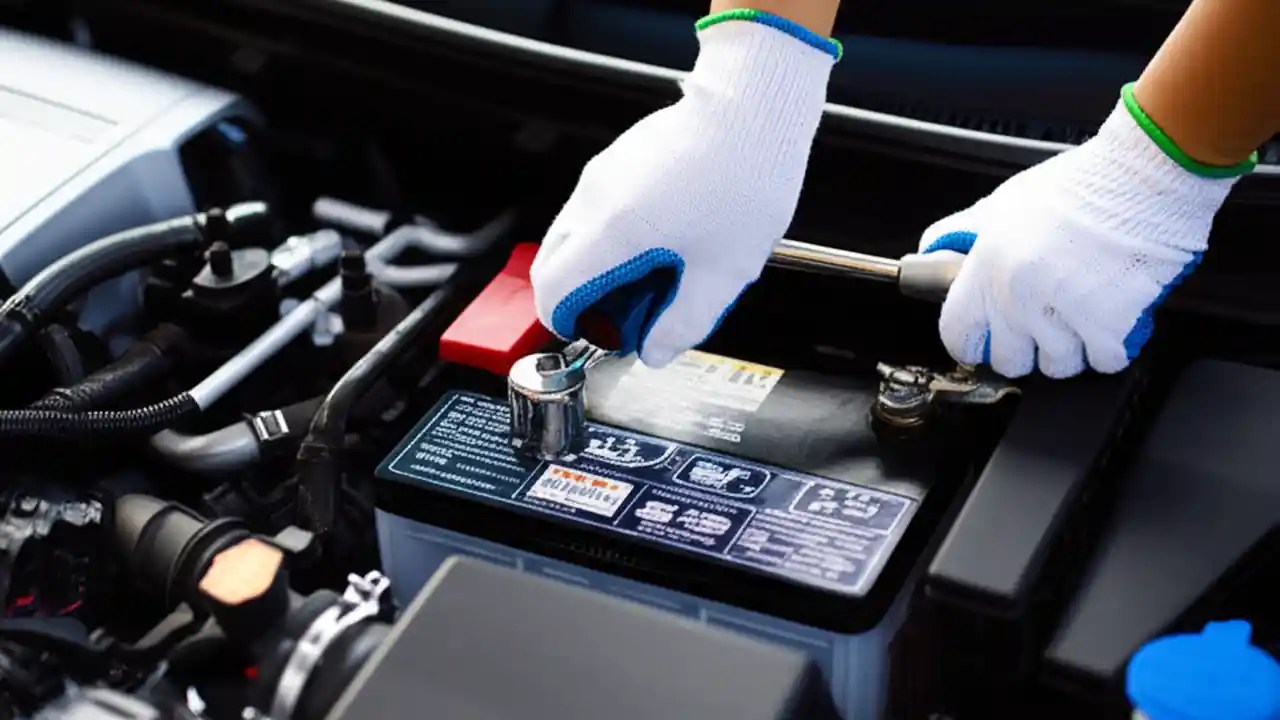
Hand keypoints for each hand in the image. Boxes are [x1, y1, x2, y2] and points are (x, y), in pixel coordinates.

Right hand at [531, 19, 835, 367]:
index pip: (554, 291)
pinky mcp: (616, 160)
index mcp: (613, 232)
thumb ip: (685, 321)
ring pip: (571, 236)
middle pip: (551, 264)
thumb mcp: (725, 270)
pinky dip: (607, 238)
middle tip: (624, 314)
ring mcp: (602, 175)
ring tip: (651, 278)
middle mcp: (595, 200)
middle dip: (577, 298)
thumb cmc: (745, 177)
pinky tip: (658, 242)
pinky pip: (593, 211)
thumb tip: (657, 351)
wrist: (753, 105)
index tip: (598, 334)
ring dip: (594, 267)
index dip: (568, 323)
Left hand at [919, 98, 1241, 377]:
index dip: (971, 343)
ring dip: (1073, 346)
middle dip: (1026, 347)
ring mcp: (1065, 316)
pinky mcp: (1110, 327)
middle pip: (1010, 362)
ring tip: (1084, 307)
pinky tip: (1114, 312)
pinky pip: (1104, 361)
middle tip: (1045, 319)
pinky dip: (1113, 344)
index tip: (983, 341)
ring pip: (1059, 366)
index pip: (957, 335)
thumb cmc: (1082, 184)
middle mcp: (1020, 298)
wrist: (1145, 176)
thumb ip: (965, 232)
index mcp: (988, 269)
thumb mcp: (1006, 202)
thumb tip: (935, 249)